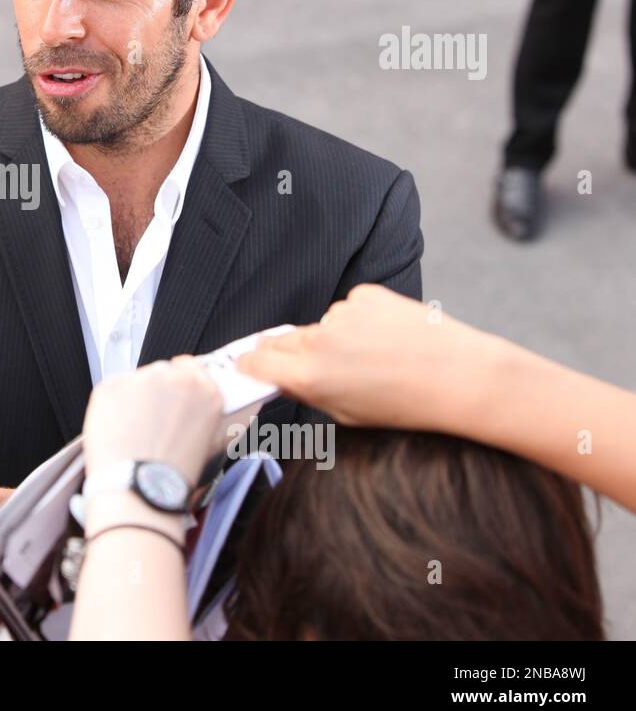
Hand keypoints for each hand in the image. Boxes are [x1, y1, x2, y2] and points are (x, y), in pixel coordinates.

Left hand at [81, 354, 224, 481]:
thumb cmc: (172, 479)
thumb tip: (193, 407)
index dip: (178, 378)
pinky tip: (116, 431)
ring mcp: (141, 380)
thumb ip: (203, 415)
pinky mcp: (111, 386)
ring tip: (132, 433)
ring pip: (135, 382)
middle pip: (160, 373)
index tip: (170, 389)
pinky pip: (111, 391)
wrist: (137, 490)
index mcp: (205, 392)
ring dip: (132, 399)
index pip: (190, 366)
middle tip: (150, 423)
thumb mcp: (209, 446)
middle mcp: (175, 379)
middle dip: (154, 393)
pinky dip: (111, 406)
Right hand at [234, 283, 506, 429]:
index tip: (249, 364)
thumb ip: (309, 394)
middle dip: (285, 351)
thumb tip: (285, 378)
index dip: (249, 364)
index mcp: (309, 377)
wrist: (461, 377)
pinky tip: (386, 336)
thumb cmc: (409, 404)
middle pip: (281, 339)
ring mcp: (341, 314)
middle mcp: (319, 342)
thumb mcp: (348, 415)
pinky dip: (361, 320)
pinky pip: (350, 308)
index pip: (256, 361)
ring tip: (372, 356)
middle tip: (312, 365)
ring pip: (322, 326)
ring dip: (333, 337)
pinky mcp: (365, 294)